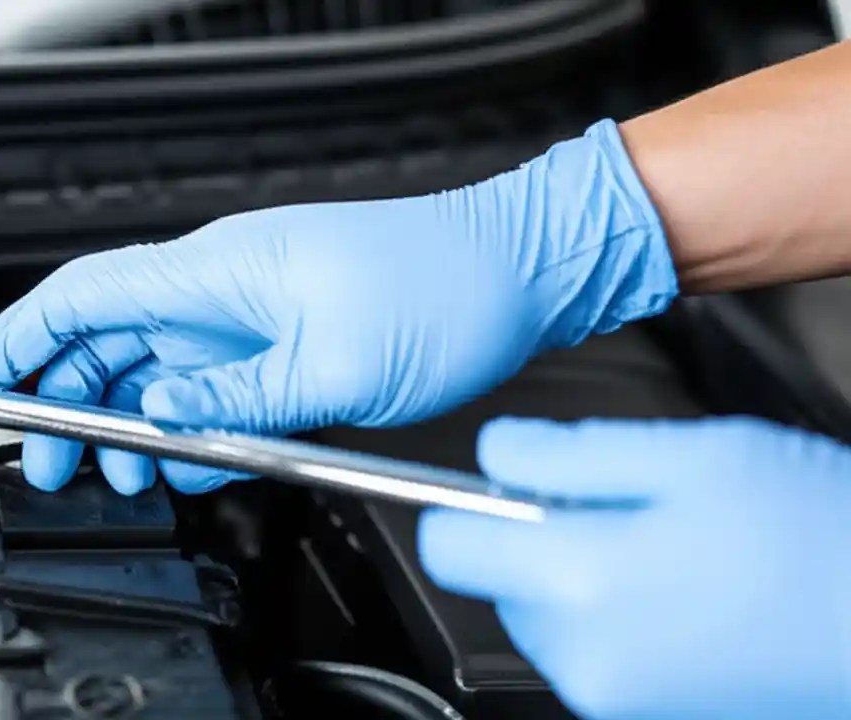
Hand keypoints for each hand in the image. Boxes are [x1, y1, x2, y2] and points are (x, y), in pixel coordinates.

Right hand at [0, 119, 677, 493]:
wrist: (518, 272)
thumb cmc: (441, 287)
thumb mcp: (333, 365)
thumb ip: (233, 399)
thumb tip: (159, 419)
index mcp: (216, 274)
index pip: (83, 297)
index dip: (19, 338)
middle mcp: (220, 291)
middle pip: (104, 342)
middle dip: (65, 405)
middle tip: (52, 466)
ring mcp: (247, 319)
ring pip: (152, 371)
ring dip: (129, 426)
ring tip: (128, 475)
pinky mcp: (278, 344)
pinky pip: (208, 389)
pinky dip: (188, 427)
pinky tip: (191, 457)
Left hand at [419, 416, 850, 719]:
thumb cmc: (818, 537)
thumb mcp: (690, 456)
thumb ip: (568, 453)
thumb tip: (496, 453)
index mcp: (581, 584)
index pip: (448, 547)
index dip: (467, 504)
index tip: (508, 482)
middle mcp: (585, 658)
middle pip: (499, 581)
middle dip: (542, 535)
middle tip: (634, 506)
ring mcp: (617, 699)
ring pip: (546, 614)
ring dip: (584, 572)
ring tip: (678, 546)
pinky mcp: (648, 716)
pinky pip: (594, 649)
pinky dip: (620, 613)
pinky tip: (692, 588)